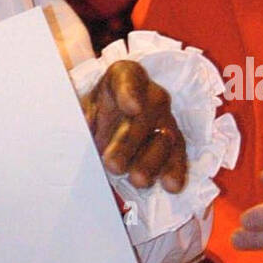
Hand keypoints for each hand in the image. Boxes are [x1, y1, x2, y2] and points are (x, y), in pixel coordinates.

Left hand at [82, 59, 187, 192]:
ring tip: (137, 180)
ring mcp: (166, 119)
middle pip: (147, 112)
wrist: (109, 126)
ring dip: (150, 162)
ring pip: (165, 137)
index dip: (130, 92)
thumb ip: (84, 115)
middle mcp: (151, 95)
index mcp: (124, 77)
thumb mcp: (83, 108)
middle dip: (130, 141)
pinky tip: (170, 185)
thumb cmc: (95, 113)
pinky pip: (179, 156)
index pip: (128, 77)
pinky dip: (175, 171)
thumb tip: (86, 124)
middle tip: (113, 164)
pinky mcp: (175, 144)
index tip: (131, 108)